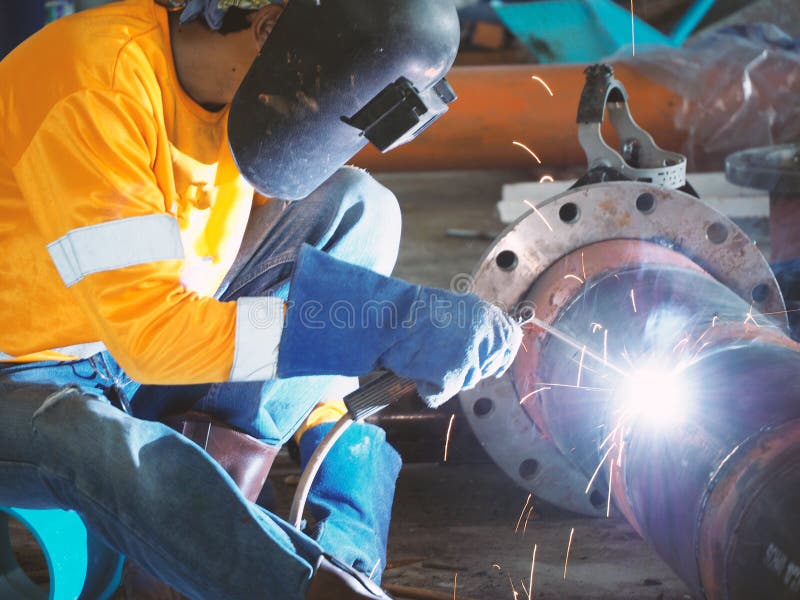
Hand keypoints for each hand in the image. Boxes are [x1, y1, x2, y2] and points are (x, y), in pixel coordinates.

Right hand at [277, 245, 521, 406]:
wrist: (389, 318)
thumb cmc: (416, 314)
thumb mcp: (457, 310)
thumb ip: (479, 326)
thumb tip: (496, 347)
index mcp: (489, 314)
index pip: (511, 342)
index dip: (500, 356)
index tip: (492, 365)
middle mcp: (486, 334)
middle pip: (487, 368)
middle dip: (468, 369)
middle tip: (443, 357)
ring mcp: (471, 356)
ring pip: (465, 382)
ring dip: (446, 377)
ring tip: (425, 356)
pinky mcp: (453, 376)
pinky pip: (442, 392)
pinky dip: (428, 386)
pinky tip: (418, 368)